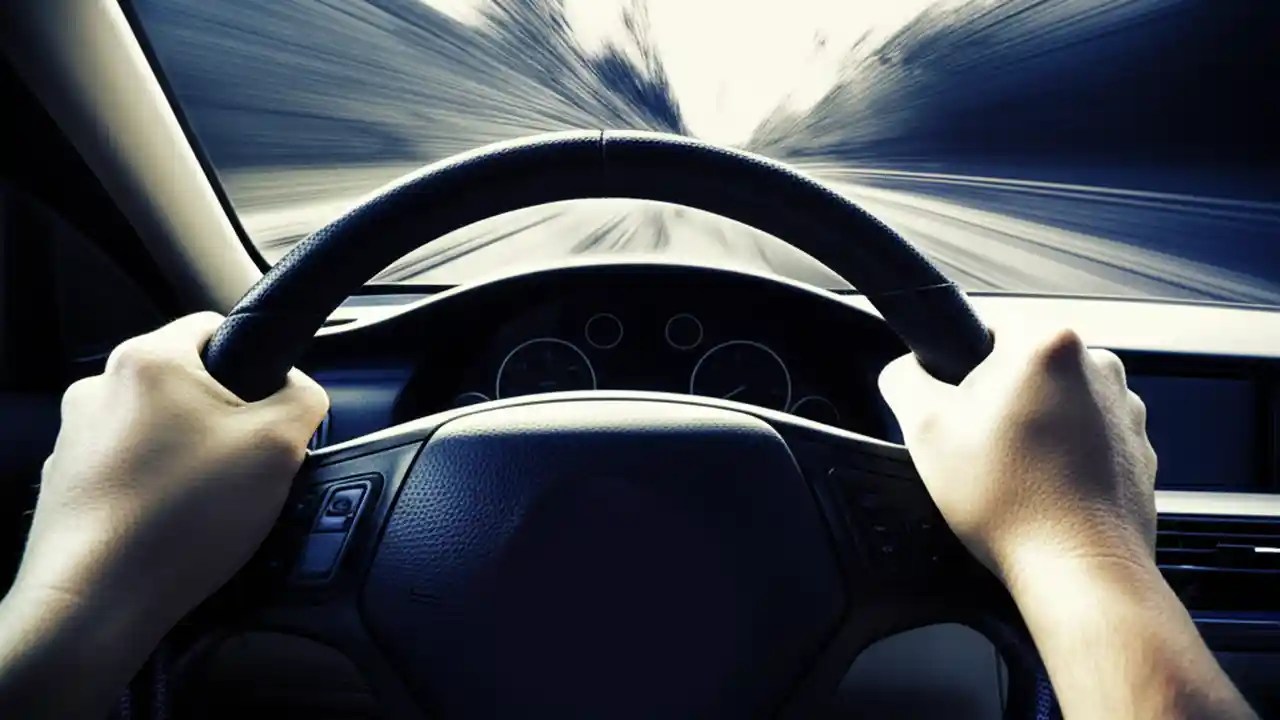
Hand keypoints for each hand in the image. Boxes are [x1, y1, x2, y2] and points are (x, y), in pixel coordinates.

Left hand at [12, 312, 328, 632]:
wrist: (96, 602)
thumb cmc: (181, 520)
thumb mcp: (279, 447)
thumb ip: (304, 400)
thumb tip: (300, 390)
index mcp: (149, 360)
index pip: (218, 326)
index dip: (261, 363)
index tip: (273, 408)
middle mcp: (99, 387)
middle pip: (188, 382)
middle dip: (226, 419)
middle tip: (249, 465)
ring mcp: (75, 436)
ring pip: (159, 428)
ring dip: (190, 454)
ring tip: (211, 504)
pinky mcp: (67, 482)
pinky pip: (131, 469)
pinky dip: (157, 487)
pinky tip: (176, 524)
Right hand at [877, 324, 1157, 589]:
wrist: (1078, 570)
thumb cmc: (1011, 503)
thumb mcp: (924, 430)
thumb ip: (904, 379)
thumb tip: (905, 370)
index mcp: (1049, 345)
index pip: (989, 326)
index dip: (961, 367)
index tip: (956, 406)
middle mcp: (1100, 368)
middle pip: (1026, 366)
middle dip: (998, 400)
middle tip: (977, 446)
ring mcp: (1126, 411)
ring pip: (1057, 403)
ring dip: (1033, 428)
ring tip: (1012, 474)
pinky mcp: (1137, 451)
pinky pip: (1086, 439)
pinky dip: (1063, 458)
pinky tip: (1042, 490)